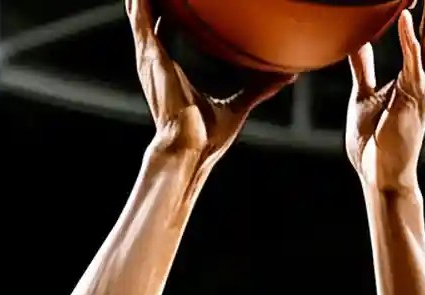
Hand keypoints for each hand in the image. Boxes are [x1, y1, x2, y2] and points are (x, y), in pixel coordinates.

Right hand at [127, 0, 294, 161]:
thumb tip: (286, 76)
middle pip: (146, 19)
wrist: (190, 149)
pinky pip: (141, 21)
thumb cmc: (207, 138)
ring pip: (138, 15)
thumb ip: (256, 89)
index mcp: (170, 71)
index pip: (164, 34)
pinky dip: (140, 3)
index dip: (167, 14)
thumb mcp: (237, 106)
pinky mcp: (151, 58)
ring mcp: (150, 60)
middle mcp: (155, 63)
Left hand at [346, 0, 424, 191]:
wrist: (381, 174)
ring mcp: (423, 87)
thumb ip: (364, 65)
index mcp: (417, 76)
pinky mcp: (412, 98)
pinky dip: (408, 39)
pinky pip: (412, 62)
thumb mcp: (365, 93)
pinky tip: (406, 15)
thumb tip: (358, 41)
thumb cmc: (374, 140)